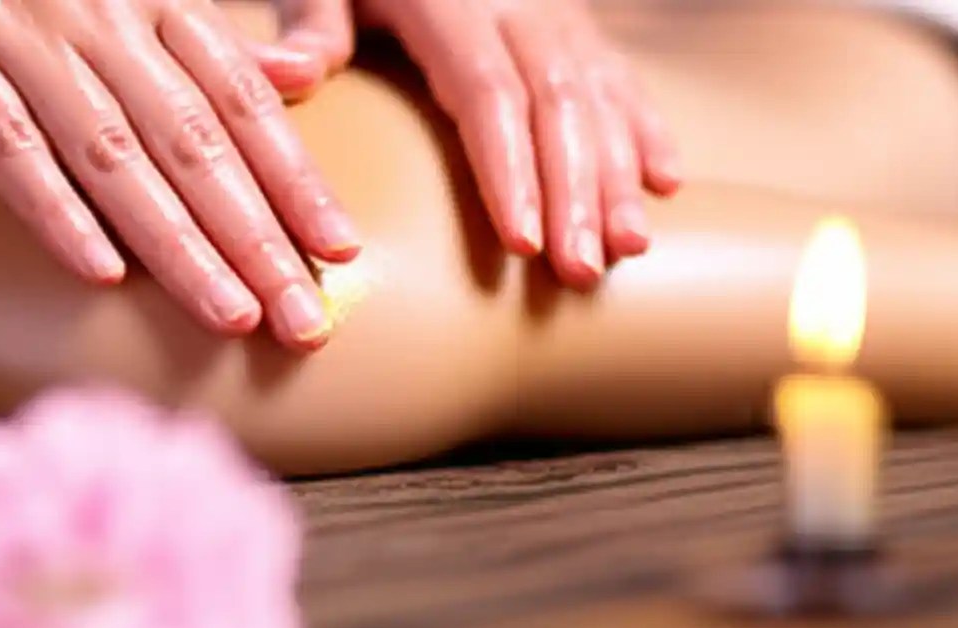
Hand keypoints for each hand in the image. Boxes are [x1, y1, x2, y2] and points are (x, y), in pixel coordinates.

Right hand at [0, 0, 360, 350]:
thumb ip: (214, 33)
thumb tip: (297, 82)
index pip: (247, 105)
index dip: (298, 181)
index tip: (341, 252)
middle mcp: (105, 22)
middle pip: (196, 146)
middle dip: (257, 240)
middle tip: (303, 319)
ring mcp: (25, 39)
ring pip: (116, 158)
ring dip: (179, 245)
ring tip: (231, 316)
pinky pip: (5, 144)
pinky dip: (55, 210)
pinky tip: (102, 275)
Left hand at [252, 0, 681, 289]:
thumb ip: (311, 26)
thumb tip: (292, 76)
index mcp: (450, 2)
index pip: (488, 95)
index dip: (509, 170)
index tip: (522, 241)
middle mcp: (518, 6)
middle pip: (557, 106)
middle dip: (574, 193)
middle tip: (580, 271)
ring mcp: (557, 14)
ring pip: (600, 97)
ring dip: (617, 176)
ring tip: (627, 249)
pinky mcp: (578, 25)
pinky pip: (623, 77)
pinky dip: (646, 130)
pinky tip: (664, 183)